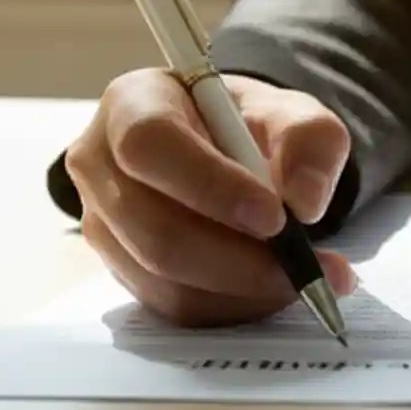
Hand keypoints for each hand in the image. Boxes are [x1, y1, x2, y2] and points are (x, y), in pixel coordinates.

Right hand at [64, 69, 356, 326]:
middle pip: (156, 230)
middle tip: (308, 265)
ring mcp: (103, 223)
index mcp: (132, 103)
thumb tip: (305, 201)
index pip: (151, 145)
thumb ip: (309, 139)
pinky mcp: (123, 269)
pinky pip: (175, 305)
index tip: (276, 216)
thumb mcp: (292, 112)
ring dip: (244, 288)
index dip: (211, 186)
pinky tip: (276, 288)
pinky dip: (234, 305)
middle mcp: (101, 164)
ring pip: (166, 279)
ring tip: (305, 277)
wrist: (229, 150)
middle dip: (240, 259)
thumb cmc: (249, 124)